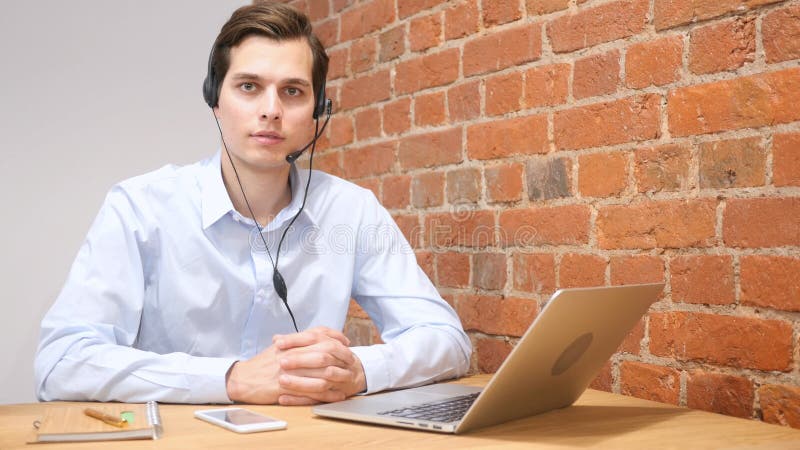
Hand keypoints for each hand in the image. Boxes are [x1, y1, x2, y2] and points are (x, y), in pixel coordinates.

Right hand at [225, 326, 363, 404]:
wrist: (242, 379)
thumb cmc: (261, 364)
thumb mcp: (278, 347)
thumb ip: (296, 341)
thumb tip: (313, 336)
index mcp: (290, 343)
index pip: (317, 334)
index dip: (334, 336)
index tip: (345, 340)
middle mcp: (292, 354)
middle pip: (324, 351)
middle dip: (341, 355)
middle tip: (352, 359)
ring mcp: (290, 371)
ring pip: (321, 371)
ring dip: (338, 375)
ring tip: (348, 378)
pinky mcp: (287, 387)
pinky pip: (312, 391)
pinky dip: (327, 393)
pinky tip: (336, 394)